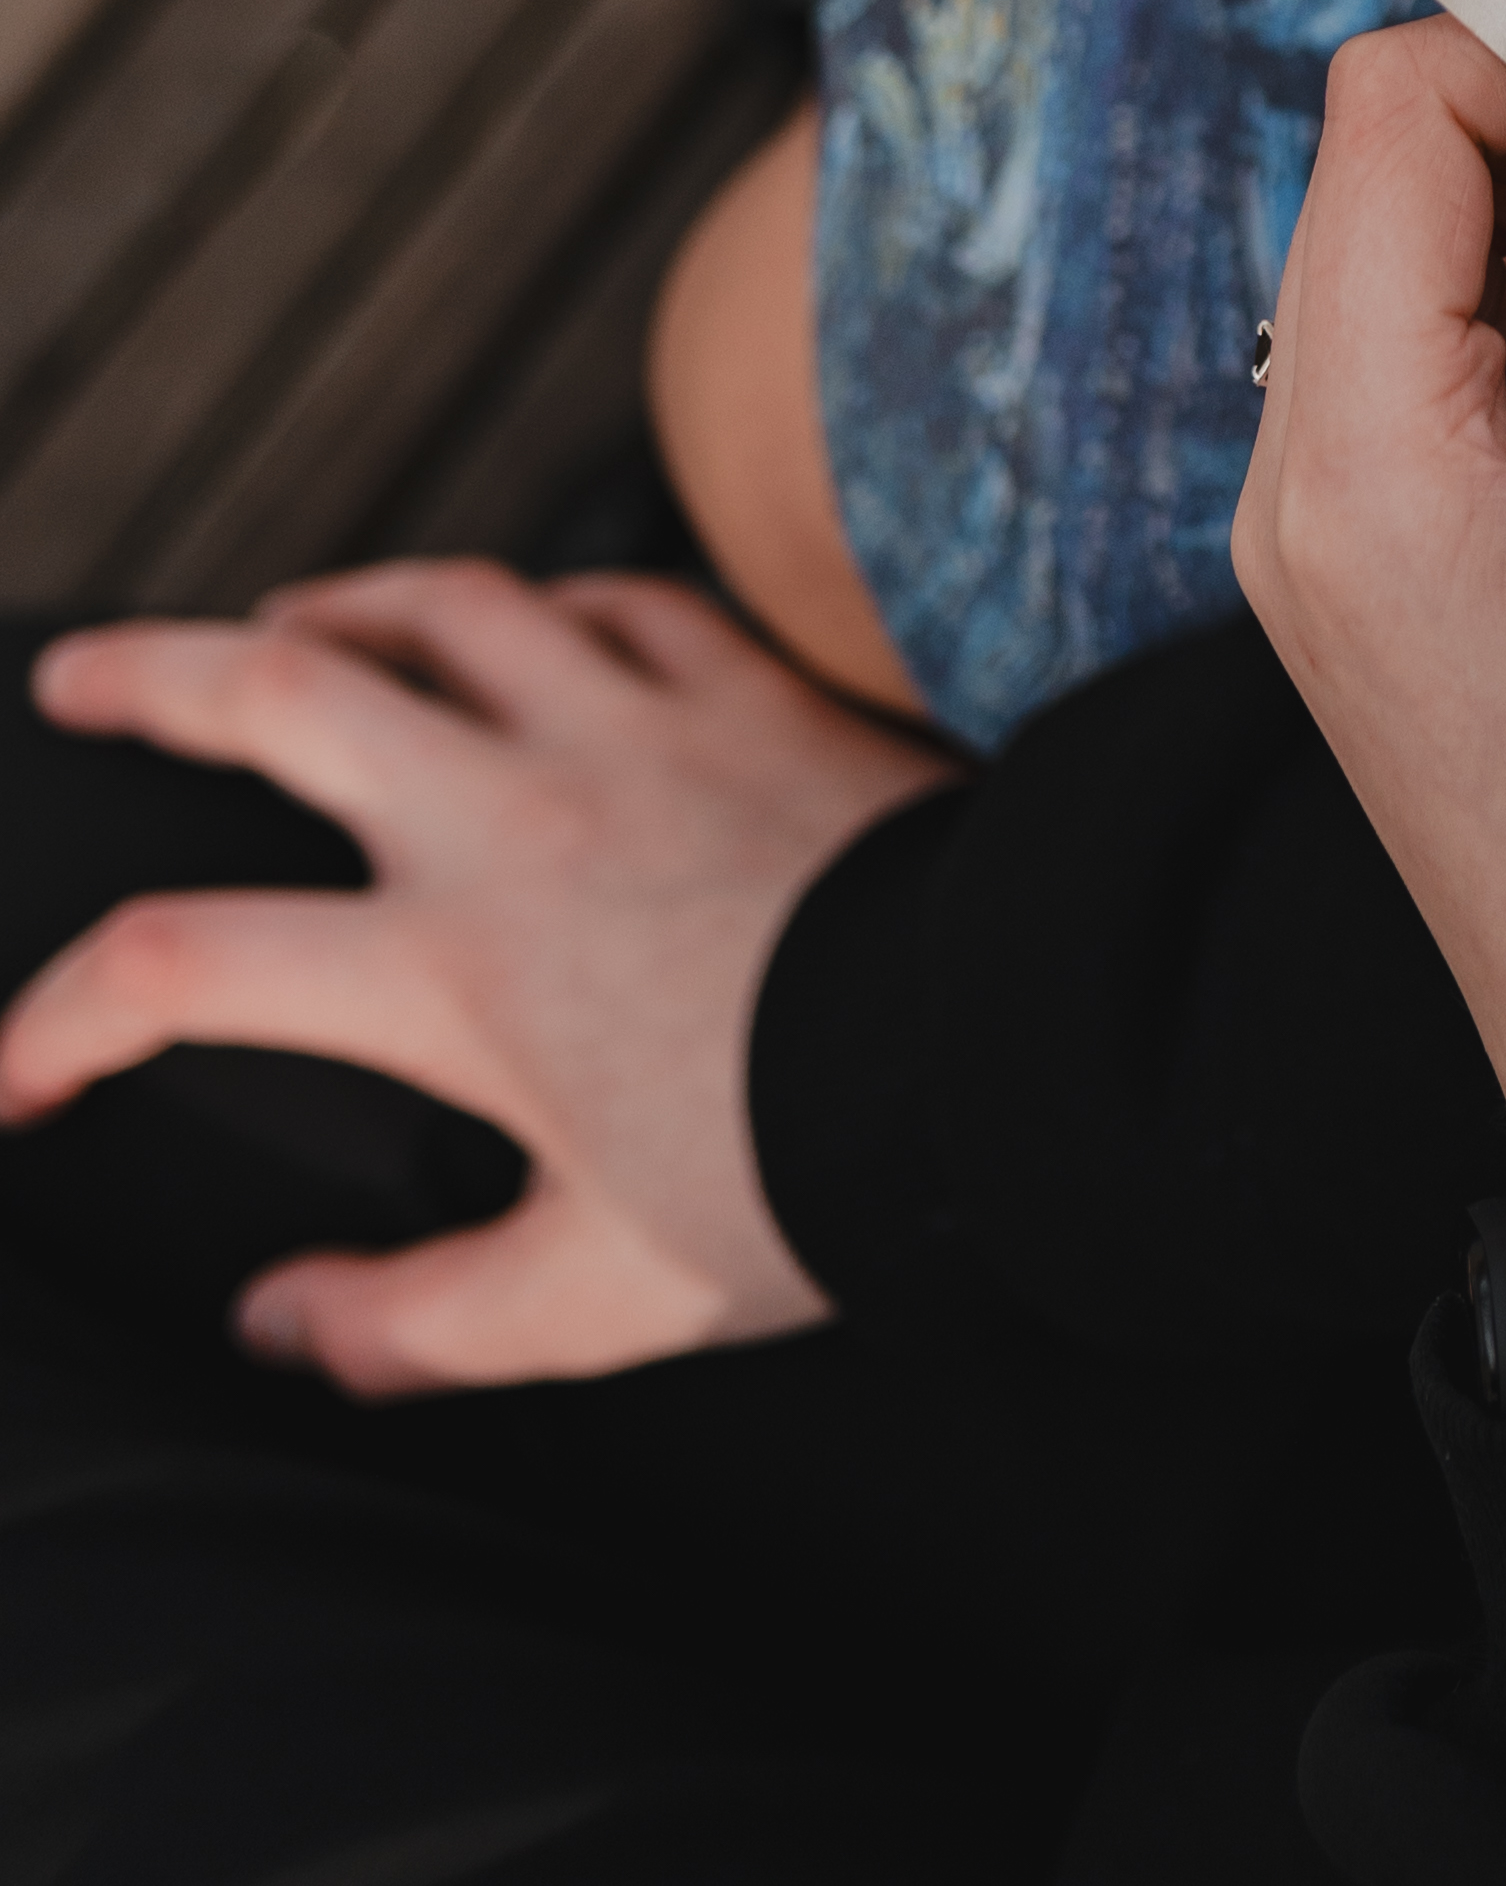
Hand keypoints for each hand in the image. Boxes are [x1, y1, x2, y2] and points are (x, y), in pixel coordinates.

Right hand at [0, 566, 951, 1393]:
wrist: (994, 1046)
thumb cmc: (798, 1174)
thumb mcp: (590, 1300)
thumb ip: (414, 1320)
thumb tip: (285, 1323)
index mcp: (447, 968)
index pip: (183, 966)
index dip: (61, 1017)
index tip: (22, 1073)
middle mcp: (511, 813)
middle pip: (275, 690)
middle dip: (148, 672)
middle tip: (77, 673)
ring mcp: (627, 723)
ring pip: (441, 601)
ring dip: (343, 599)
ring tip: (286, 619)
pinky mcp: (740, 682)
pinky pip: (610, 597)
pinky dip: (539, 604)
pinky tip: (523, 623)